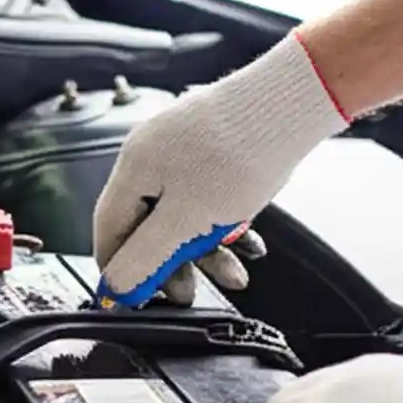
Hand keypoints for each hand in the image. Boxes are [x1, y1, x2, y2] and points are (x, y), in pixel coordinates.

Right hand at [94, 33, 348, 305]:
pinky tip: (250, 244)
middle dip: (170, 265)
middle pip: (147, 224)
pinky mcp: (216, 147)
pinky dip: (225, 225)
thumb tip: (115, 287)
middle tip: (188, 294)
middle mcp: (153, 154)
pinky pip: (209, 197)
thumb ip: (146, 258)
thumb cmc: (241, 155)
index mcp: (135, 168)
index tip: (133, 298)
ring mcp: (186, 148)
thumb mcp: (186, 224)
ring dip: (206, 250)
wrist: (294, 103)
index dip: (118, 269)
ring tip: (233, 276)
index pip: (108, 230)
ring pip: (184, 213)